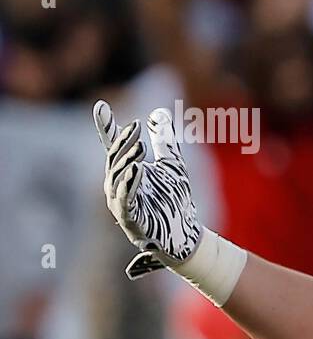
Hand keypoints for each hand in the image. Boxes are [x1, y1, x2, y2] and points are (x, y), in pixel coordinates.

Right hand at [94, 101, 202, 277]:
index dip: (105, 127)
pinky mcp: (129, 218)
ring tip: (139, 146)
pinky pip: (125, 199)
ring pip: (117, 177)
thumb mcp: (173, 164)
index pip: (113, 147)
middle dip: (123, 142)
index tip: (100, 106)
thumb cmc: (175, 200)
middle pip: (114, 159)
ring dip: (126, 160)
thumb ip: (164, 140)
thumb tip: (158, 113)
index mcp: (126, 172)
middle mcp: (117, 186)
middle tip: (135, 128)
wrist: (186, 233)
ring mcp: (120, 203)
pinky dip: (129, 183)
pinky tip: (137, 169)